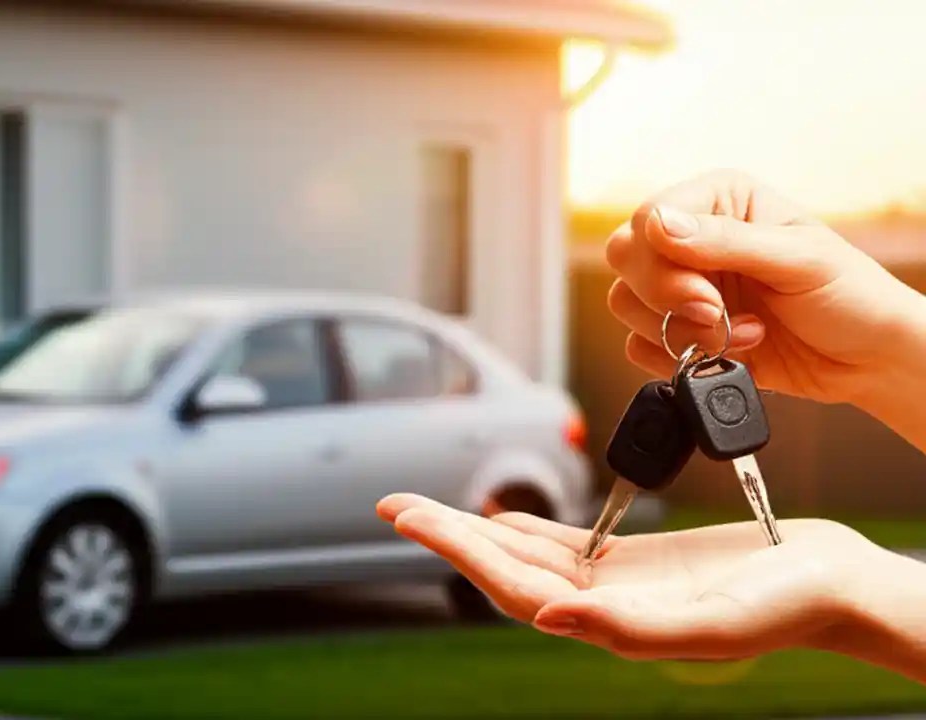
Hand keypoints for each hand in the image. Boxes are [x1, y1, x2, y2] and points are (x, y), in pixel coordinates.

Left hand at [376, 494, 881, 661]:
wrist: (834, 583)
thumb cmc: (788, 607)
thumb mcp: (713, 621)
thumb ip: (628, 628)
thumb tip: (546, 620)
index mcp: (609, 623)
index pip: (510, 586)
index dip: (457, 551)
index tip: (408, 518)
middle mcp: (601, 605)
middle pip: (504, 566)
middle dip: (447, 534)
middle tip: (394, 504)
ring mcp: (616, 581)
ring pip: (527, 551)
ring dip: (475, 528)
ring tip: (427, 508)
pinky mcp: (636, 558)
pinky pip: (565, 541)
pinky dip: (526, 526)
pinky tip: (500, 517)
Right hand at [606, 170, 923, 406]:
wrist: (867, 360)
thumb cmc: (850, 296)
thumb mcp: (797, 259)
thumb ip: (725, 240)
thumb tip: (658, 225)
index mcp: (719, 200)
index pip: (648, 217)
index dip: (663, 262)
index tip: (706, 298)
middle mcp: (692, 238)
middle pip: (625, 258)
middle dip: (667, 299)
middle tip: (717, 317)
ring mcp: (682, 286)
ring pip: (626, 304)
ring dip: (680, 332)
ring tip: (740, 336)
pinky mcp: (678, 330)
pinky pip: (638, 346)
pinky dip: (677, 358)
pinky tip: (729, 353)